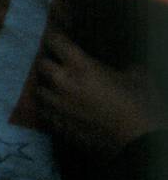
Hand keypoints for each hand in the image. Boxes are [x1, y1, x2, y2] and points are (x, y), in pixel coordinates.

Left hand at [38, 30, 165, 157]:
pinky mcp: (60, 125)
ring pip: (39, 90)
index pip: (56, 41)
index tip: (55, 36)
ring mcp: (59, 106)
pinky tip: (58, 109)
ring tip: (54, 87)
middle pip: (41, 65)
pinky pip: (46, 113)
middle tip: (56, 63)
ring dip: (46, 86)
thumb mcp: (137, 78)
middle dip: (48, 62)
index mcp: (81, 66)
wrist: (140, 143)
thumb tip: (125, 67)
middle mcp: (64, 83)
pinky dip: (49, 109)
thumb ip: (123, 68)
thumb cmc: (140, 105)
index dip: (54, 36)